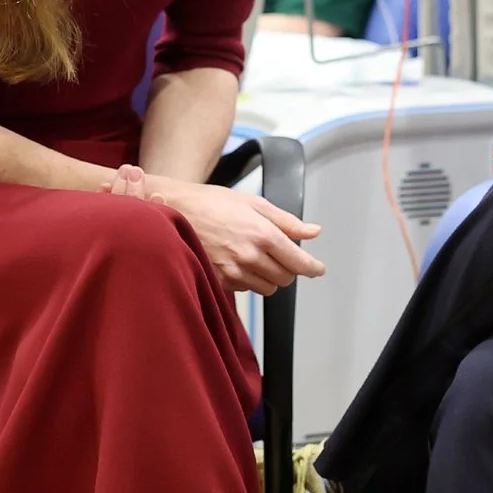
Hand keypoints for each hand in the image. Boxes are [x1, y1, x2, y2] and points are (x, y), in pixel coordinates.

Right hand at [137, 172, 325, 292]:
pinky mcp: (219, 281)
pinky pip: (246, 289)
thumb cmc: (213, 203)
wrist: (174, 211)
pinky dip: (249, 279)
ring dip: (269, 276)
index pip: (298, 262)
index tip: (318, 270)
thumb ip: (287, 221)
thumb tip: (314, 232)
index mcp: (263, 234)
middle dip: (288, 268)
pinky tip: (238, 261)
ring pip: (268, 287)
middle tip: (279, 254)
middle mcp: (250, 256)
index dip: (312, 268)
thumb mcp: (254, 204)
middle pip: (285, 278)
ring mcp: (233, 271)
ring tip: (256, 257)